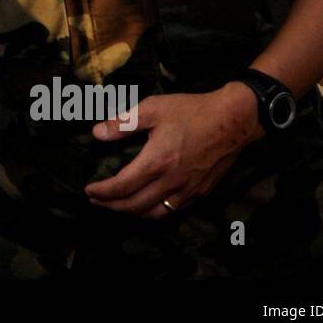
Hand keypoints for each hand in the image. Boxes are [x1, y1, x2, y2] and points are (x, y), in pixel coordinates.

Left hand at [83, 83, 262, 218]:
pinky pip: (173, 211)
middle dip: (111, 207)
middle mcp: (171, 182)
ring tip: (117, 206)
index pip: (122, 187)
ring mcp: (188, 190)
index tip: (88, 190)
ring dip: (131, 214)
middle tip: (96, 201)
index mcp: (156, 162)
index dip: (102, 192)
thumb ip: (123, 123)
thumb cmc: (193, 111)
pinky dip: (154, 213)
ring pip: (154, 214)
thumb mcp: (153, 108)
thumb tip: (97, 133)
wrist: (234, 120)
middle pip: (134, 206)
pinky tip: (147, 206)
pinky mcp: (201, 192)